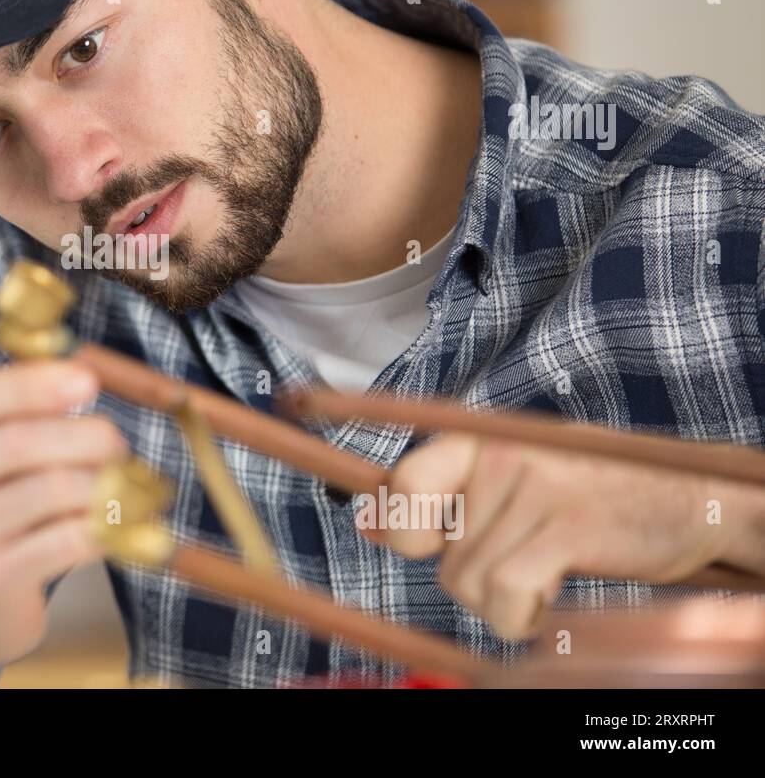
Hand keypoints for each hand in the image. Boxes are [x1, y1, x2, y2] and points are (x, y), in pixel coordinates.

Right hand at [0, 360, 125, 680]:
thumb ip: (9, 410)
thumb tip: (79, 376)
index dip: (34, 384)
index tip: (86, 380)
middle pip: (21, 441)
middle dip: (85, 435)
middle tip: (114, 441)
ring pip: (53, 489)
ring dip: (104, 480)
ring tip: (120, 481)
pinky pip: (70, 537)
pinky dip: (107, 523)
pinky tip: (117, 520)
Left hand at [362, 435, 759, 638]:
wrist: (692, 499)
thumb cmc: (592, 493)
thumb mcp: (513, 476)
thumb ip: (444, 494)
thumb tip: (365, 521)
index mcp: (480, 439)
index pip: (402, 482)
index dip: (399, 528)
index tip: (425, 545)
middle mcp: (501, 456)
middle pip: (442, 557)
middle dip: (473, 580)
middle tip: (517, 566)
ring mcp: (533, 489)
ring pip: (470, 584)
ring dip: (503, 602)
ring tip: (545, 575)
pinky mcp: (567, 528)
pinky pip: (506, 597)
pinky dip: (522, 618)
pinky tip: (549, 598)